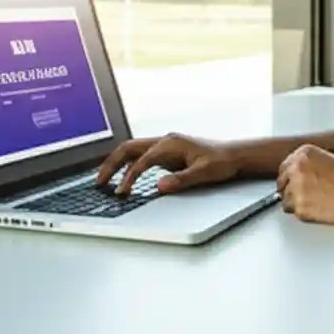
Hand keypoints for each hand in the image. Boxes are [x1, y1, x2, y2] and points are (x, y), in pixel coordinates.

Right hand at [96, 133, 239, 194]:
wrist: (235, 155)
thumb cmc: (222, 162)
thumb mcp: (204, 173)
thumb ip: (181, 180)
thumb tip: (159, 186)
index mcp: (170, 143)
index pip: (141, 160)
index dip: (129, 177)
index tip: (121, 193)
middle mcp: (164, 141)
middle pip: (128, 148)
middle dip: (111, 165)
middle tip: (99, 183)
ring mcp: (164, 146)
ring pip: (132, 150)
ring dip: (117, 164)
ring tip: (104, 181)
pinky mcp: (166, 153)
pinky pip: (140, 156)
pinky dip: (128, 166)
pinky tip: (125, 179)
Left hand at [277, 145, 333, 225]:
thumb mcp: (328, 159)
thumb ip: (307, 164)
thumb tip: (294, 175)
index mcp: (303, 153)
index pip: (284, 167)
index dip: (290, 178)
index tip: (295, 183)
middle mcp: (296, 168)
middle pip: (281, 184)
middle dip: (291, 190)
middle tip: (308, 195)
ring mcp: (296, 188)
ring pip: (285, 200)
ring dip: (297, 203)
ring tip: (317, 202)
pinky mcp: (300, 207)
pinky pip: (294, 213)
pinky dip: (304, 213)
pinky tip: (320, 208)